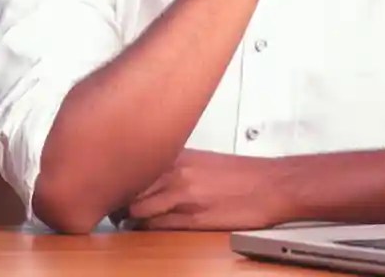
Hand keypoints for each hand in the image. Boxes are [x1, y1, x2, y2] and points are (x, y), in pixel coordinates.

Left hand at [120, 150, 291, 230]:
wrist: (273, 186)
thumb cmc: (242, 176)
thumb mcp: (203, 160)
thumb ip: (174, 165)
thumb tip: (147, 175)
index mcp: (179, 155)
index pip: (131, 164)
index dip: (118, 179)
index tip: (112, 186)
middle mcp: (177, 173)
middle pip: (128, 187)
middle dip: (117, 200)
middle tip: (113, 207)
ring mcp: (184, 196)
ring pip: (137, 209)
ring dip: (129, 217)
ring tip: (126, 220)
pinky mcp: (193, 219)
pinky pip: (157, 227)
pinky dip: (146, 230)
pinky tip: (146, 229)